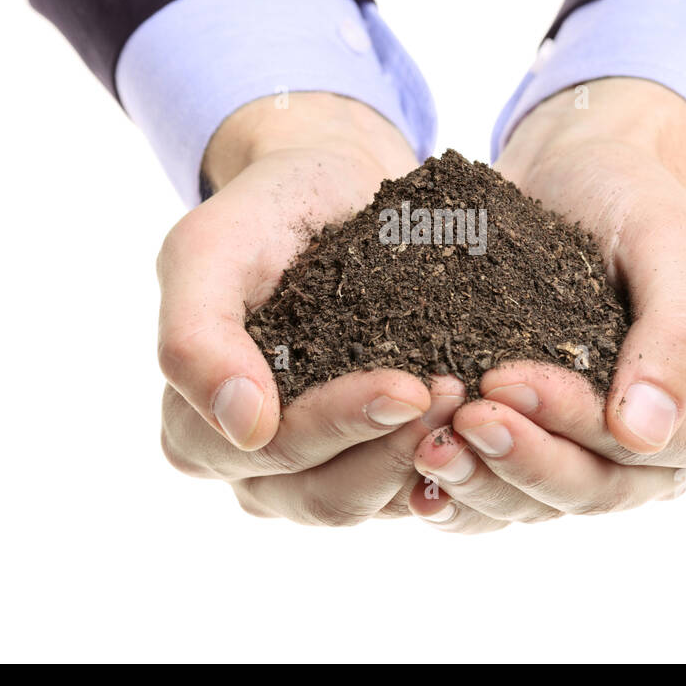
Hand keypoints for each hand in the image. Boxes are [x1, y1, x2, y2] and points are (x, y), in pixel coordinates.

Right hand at [157, 93, 445, 523]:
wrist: (335, 183)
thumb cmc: (267, 211)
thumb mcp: (211, 249)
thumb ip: (195, 335)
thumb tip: (243, 426)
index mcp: (195, 430)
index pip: (273, 453)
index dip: (340, 424)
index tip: (409, 384)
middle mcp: (253, 469)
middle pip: (327, 496)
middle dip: (395, 447)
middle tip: (458, 392)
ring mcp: (316, 472)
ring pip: (377, 502)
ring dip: (432, 457)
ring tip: (478, 400)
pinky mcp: (376, 462)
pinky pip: (417, 491)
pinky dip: (456, 464)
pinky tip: (490, 422)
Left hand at [405, 78, 685, 531]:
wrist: (573, 175)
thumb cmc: (633, 199)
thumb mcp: (670, 242)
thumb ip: (678, 332)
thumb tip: (646, 434)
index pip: (645, 448)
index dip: (573, 422)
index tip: (506, 376)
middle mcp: (662, 456)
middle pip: (590, 490)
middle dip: (520, 458)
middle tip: (459, 417)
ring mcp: (597, 463)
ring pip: (538, 506)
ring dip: (480, 483)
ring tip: (425, 446)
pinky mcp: (538, 455)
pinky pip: (498, 500)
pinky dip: (457, 495)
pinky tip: (414, 478)